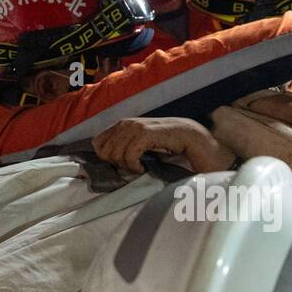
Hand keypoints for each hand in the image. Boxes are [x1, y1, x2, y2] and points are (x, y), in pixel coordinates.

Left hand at [93, 116, 235, 172]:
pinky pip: (128, 156)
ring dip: (126, 166)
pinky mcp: (146, 134)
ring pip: (115, 154)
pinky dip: (133, 166)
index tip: (123, 165)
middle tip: (133, 167)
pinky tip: (143, 169)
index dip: (106, 158)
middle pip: (103, 151)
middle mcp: (127, 122)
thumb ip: (124, 146)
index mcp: (123, 124)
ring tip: (139, 168)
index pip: (97, 143)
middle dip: (115, 164)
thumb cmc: (169, 145)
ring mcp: (136, 126)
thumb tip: (104, 158)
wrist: (194, 139)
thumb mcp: (142, 145)